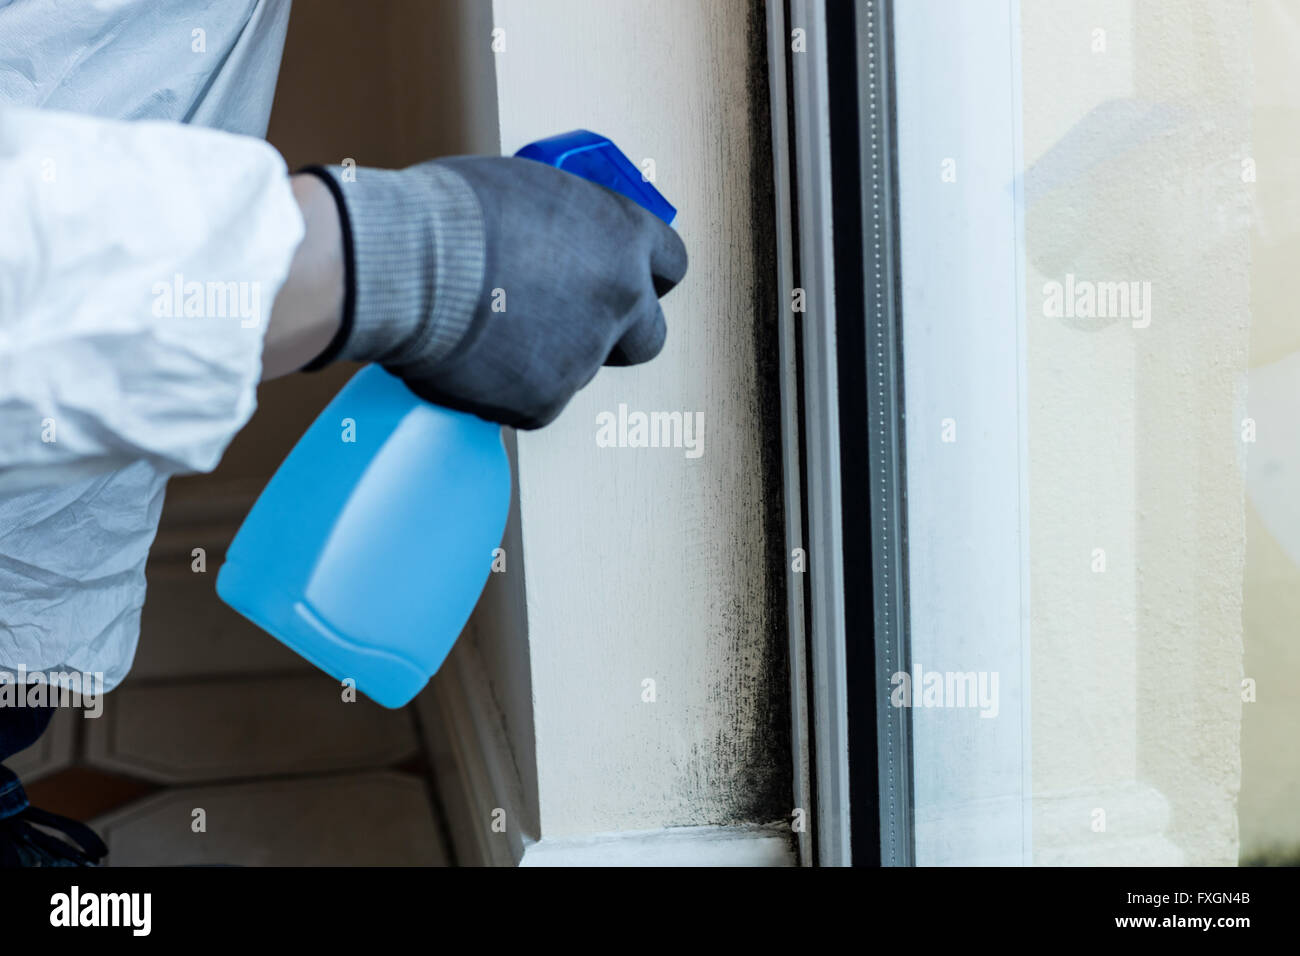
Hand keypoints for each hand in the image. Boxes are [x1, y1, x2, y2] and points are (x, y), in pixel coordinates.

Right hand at [301, 155, 687, 428]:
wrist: (401, 266)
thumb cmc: (449, 215)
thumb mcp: (528, 192)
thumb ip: (565, 228)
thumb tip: (559, 246)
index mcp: (624, 236)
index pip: (670, 265)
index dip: (645, 275)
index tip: (625, 278)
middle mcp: (620, 299)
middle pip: (648, 336)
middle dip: (617, 334)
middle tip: (572, 322)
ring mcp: (585, 356)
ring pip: (579, 368)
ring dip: (546, 356)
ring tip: (487, 327)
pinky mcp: (544, 402)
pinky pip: (532, 400)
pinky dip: (506, 386)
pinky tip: (469, 356)